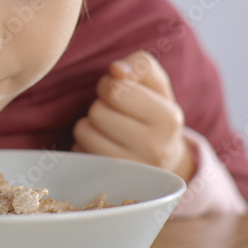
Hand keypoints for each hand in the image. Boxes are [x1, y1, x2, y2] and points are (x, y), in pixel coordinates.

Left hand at [72, 51, 195, 180]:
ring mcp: (132, 171)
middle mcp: (155, 148)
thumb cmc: (155, 115)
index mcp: (169, 118)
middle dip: (101, 105)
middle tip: (114, 112)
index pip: (116, 88)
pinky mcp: (111, 182)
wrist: (165, 163)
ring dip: (90, 125)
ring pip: (84, 132)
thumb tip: (117, 69)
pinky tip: (103, 147)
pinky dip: (84, 145)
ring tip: (108, 129)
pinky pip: (79, 152)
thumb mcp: (157, 86)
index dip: (110, 84)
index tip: (120, 92)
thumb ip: (141, 65)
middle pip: (98, 111)